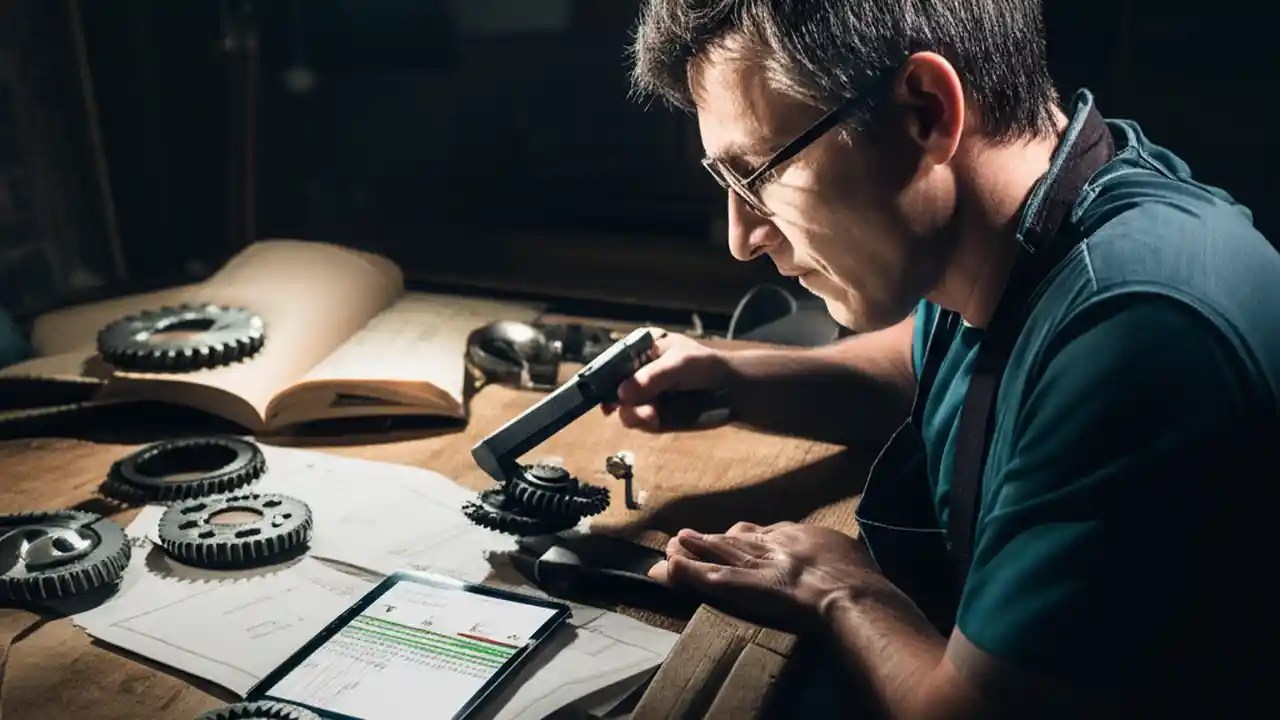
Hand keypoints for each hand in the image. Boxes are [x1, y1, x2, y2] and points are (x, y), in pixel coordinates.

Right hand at [602, 330, 730, 431]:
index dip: (600, 376)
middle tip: (620, 407)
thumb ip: (652, 377)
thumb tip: (621, 393)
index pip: (610, 361)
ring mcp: (642, 396)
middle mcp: (635, 373)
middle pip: (609, 388)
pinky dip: (643, 423)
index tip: (598, 389)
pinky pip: (637, 421)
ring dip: (632, 413)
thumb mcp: (679, 364)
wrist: (729, 390)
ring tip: (652, 414)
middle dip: (614, 400)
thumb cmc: (705, 366)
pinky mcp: (651, 415)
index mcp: (639, 350)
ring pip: (622, 408)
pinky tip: (657, 419)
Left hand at [649, 521, 888, 629]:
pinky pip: (704, 577)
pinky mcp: (736, 583)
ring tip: (672, 547)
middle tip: (689, 536)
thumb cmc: (860, 579)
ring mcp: (751, 562)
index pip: (763, 534)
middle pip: (732, 538)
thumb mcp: (850, 555)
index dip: (746, 537)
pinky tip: (664, 569)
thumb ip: (836, 555)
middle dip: (711, 539)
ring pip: (713, 552)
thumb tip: (843, 561)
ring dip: (691, 550)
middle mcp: (770, 543)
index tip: (737, 537)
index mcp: (797, 536)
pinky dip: (684, 573)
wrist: (847, 593)